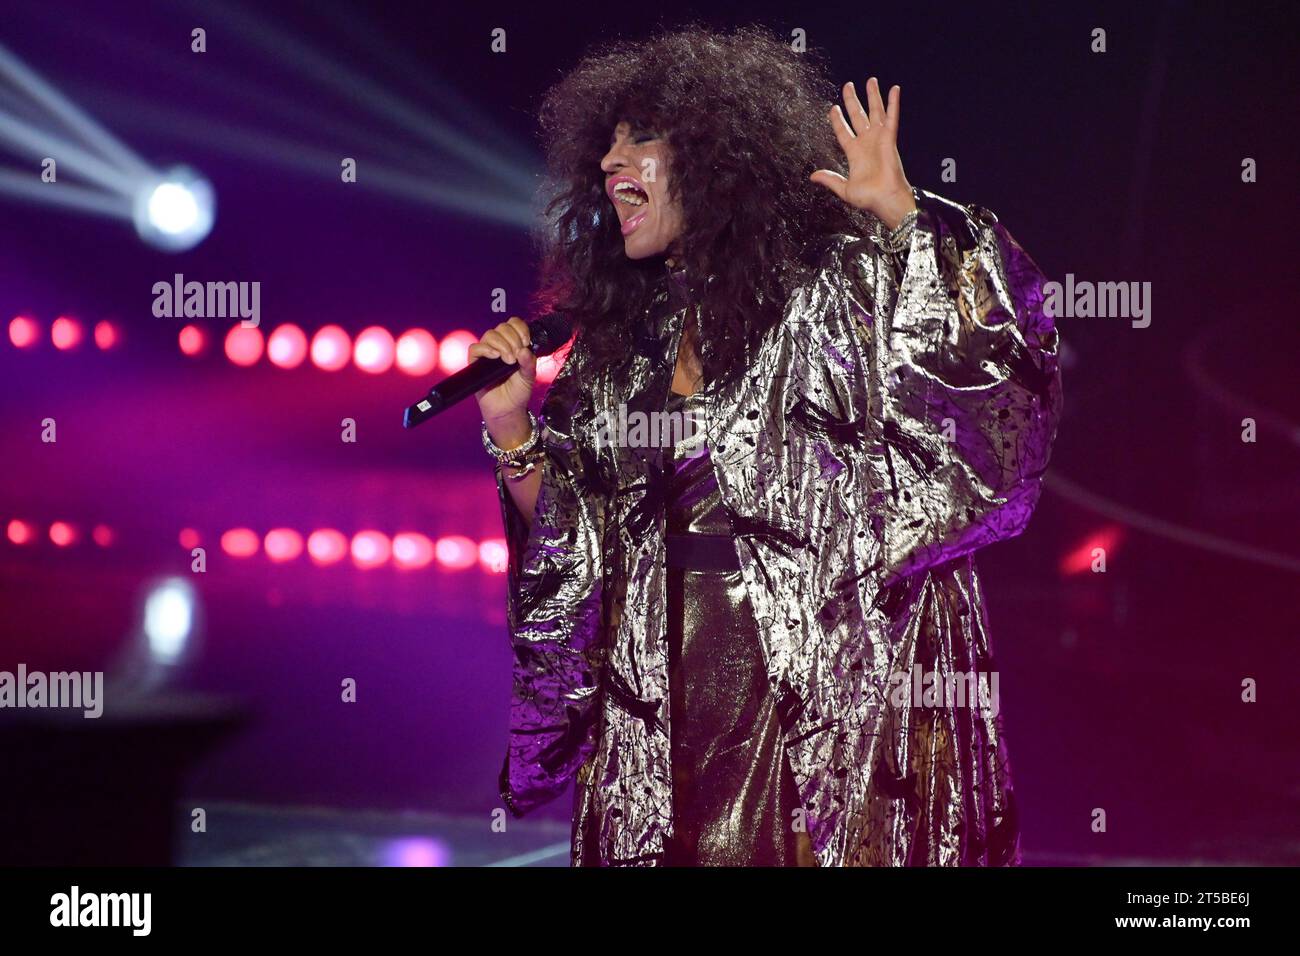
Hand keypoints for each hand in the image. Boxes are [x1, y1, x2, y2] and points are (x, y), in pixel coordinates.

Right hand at [469, 316, 536, 447]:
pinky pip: (475, 348)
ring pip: (489, 335)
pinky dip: (486, 349)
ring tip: (509, 360)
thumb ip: (529, 362)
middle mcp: (499, 346)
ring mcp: (486, 354)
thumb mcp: (529, 376)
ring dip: (501, 345)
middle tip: (516, 357)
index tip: (526, 341)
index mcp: (513, 344)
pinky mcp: (475, 363)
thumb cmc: (518, 392)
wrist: (508, 409)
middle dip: (512, 339)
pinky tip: (495, 357)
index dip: (519, 328)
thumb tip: (523, 350)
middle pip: (501, 328)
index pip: (513, 324)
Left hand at [810, 77, 916, 229]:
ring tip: (870, 80)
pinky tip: (894, 89)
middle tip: (848, 85)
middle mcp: (866, 142)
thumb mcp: (844, 189)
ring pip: (874, 112)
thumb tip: (813, 176)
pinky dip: (893, 103)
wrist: (885, 199)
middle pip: (857, 116)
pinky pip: (892, 117)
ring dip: (873, 96)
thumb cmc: (868, 198)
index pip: (843, 131)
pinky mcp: (889, 138)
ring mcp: (878, 139)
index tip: (833, 108)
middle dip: (852, 100)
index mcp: (854, 153)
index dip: (838, 120)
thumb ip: (830, 180)